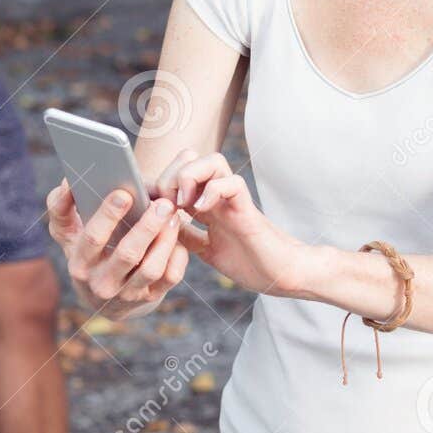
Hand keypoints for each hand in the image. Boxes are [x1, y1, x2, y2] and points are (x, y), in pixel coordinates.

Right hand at [45, 179, 189, 318]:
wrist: (104, 293)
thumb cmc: (87, 249)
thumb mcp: (67, 231)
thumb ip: (61, 205)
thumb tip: (68, 181)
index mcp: (80, 263)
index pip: (93, 239)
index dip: (108, 215)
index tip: (124, 193)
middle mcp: (102, 283)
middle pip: (127, 255)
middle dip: (147, 226)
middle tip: (163, 203)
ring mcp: (127, 294)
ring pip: (152, 268)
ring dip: (166, 239)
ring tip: (173, 215)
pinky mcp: (149, 298)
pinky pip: (170, 277)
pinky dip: (177, 254)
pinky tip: (177, 235)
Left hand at [153, 149, 307, 297]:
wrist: (282, 275)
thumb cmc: (250, 262)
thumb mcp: (207, 250)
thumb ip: (188, 236)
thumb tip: (162, 227)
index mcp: (208, 203)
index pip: (179, 173)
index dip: (160, 182)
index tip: (149, 205)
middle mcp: (219, 196)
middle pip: (191, 157)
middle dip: (170, 174)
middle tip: (165, 203)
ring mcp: (234, 200)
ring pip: (213, 160)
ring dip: (190, 176)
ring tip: (183, 203)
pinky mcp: (248, 210)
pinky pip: (233, 184)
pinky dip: (213, 192)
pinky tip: (201, 212)